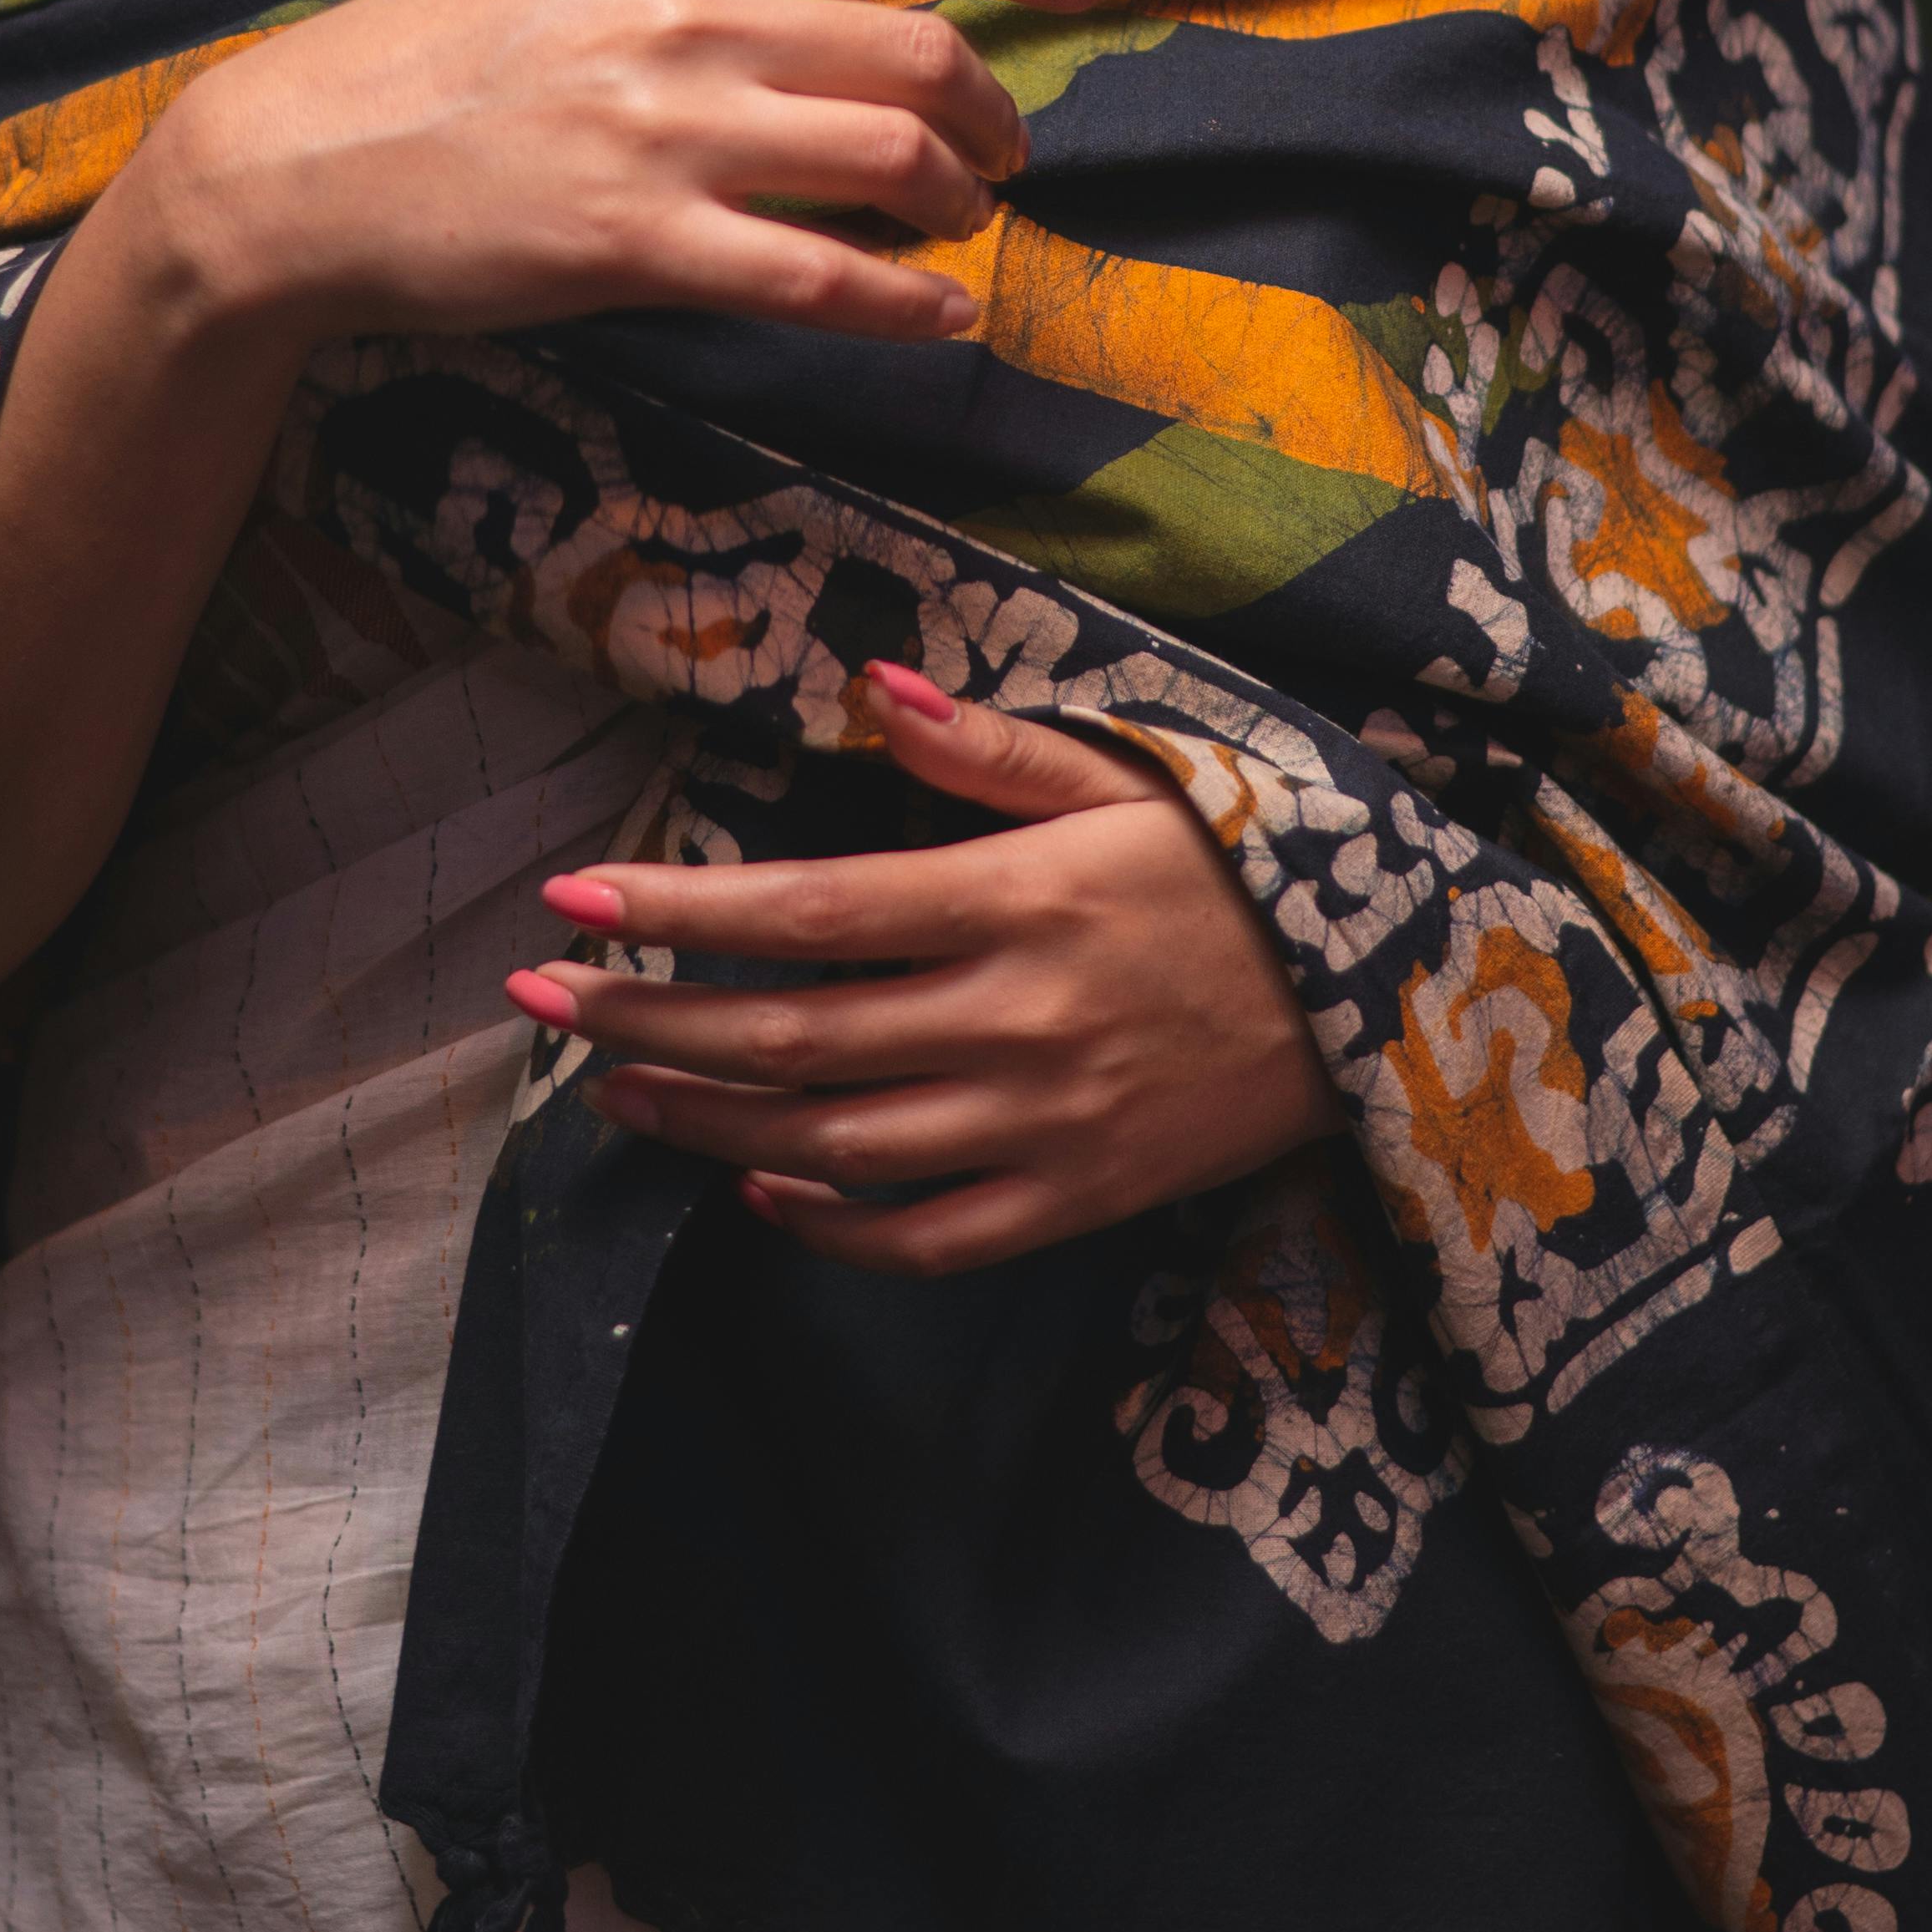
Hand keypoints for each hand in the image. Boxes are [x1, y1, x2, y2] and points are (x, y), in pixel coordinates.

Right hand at [138, 0, 1102, 354]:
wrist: (299, 162)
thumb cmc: (445, 59)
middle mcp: (682, 12)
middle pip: (916, 46)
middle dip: (997, 107)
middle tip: (1010, 153)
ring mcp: (660, 129)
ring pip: (887, 155)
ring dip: (959, 200)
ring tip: (964, 227)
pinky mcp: (631, 243)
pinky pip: (817, 275)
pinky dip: (906, 300)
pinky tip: (941, 314)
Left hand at [504, 663, 1337, 1273]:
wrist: (1388, 1000)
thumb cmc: (1241, 869)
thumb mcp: (1131, 779)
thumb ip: (990, 751)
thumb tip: (873, 694)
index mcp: (1021, 900)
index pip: (811, 911)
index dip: (680, 911)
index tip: (571, 900)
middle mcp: (1019, 1019)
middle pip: (792, 1034)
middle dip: (649, 1017)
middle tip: (543, 999)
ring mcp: (1046, 1122)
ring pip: (835, 1144)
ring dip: (708, 1119)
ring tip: (616, 1086)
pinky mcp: (1080, 1199)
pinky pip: (930, 1236)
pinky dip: (831, 1227)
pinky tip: (757, 1188)